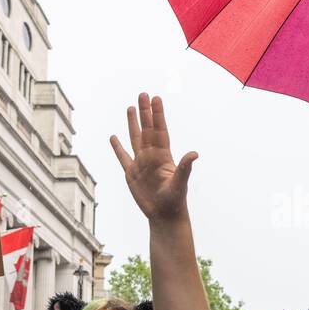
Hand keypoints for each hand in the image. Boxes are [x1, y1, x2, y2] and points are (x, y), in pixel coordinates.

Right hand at [110, 94, 196, 221]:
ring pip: (135, 138)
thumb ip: (184, 167)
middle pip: (147, 129)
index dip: (158, 115)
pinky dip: (117, 147)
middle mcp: (152, 156)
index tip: (156, 98)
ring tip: (130, 107)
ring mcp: (141, 163)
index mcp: (163, 156)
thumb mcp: (180, 183)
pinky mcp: (131, 174)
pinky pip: (122, 157)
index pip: (159, 130)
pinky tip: (113, 137)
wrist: (165, 216)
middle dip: (145, 112)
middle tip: (143, 94)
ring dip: (133, 123)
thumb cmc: (175, 201)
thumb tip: (195, 153)